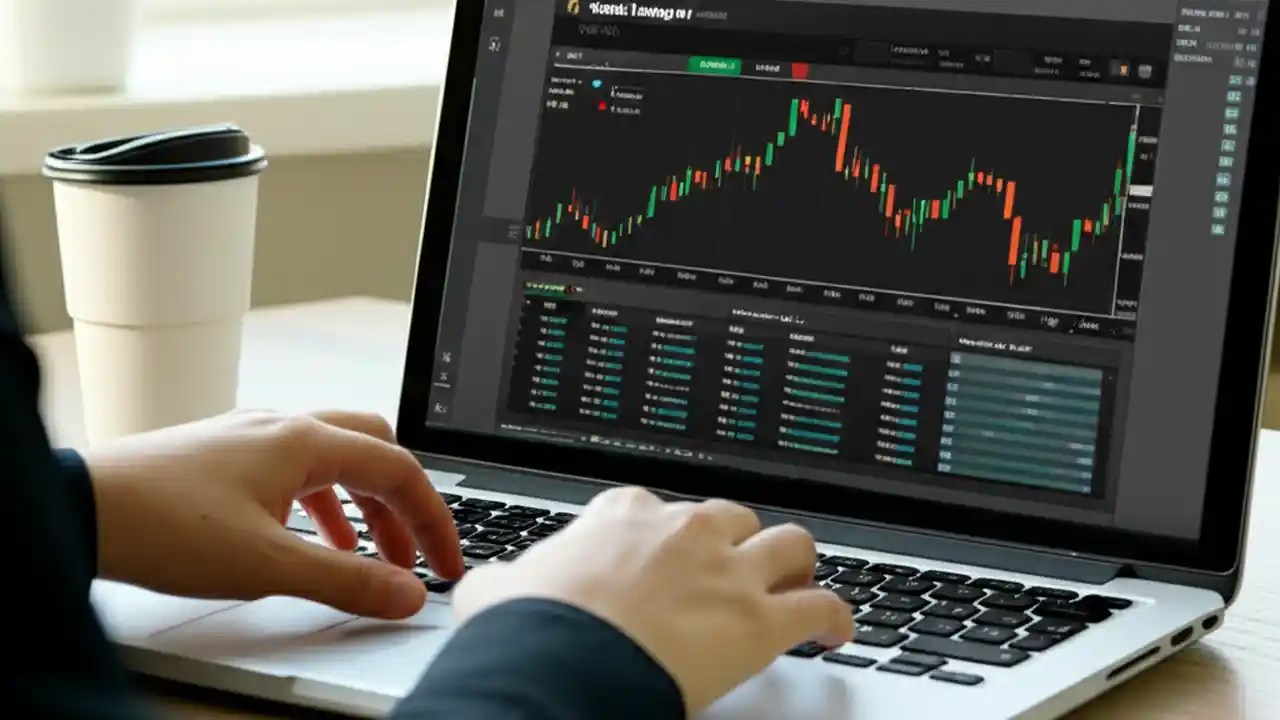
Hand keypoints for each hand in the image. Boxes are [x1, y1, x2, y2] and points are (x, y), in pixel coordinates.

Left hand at [84, 409, 464, 619]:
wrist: (80, 507)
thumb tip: (407, 593)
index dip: (433, 520)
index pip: (399, 469)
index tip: (446, 560)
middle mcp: (283, 427)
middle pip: (374, 450)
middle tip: (413, 552)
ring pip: (334, 459)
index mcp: (305, 440)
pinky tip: (310, 539)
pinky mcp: (224, 454)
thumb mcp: (269, 565)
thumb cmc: (163, 524)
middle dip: (403, 504)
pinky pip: (296, 469)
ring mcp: (251, 436)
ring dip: (363, 506)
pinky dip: (323, 503)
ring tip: (368, 557)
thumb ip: (348, 580)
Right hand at [452, 487, 852, 714]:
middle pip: (732, 517)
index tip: (662, 551)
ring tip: (793, 582)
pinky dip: (835, 618)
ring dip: (795, 563)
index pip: (655, 508)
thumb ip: (503, 578)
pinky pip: (821, 607)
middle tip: (731, 569)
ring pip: (789, 544)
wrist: (562, 660)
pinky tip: (836, 631)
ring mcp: (727, 572)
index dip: (662, 532)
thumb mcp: (497, 589)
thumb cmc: (532, 627)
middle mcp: (685, 532)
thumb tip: (484, 585)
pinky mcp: (759, 621)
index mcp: (625, 517)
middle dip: (735, 541)